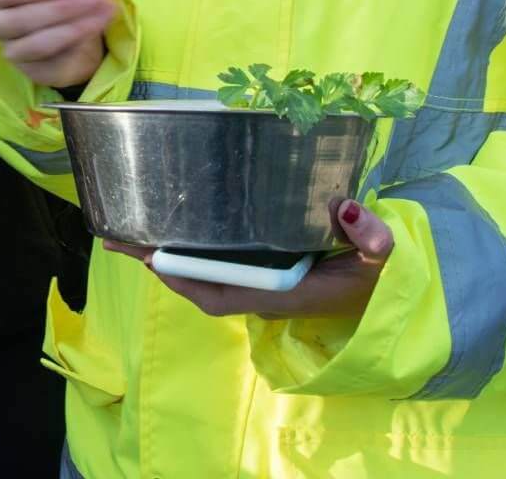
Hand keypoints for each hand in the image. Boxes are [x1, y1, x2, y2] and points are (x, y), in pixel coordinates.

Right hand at [0, 0, 116, 88]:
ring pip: (39, 44)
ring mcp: (13, 52)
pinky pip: (55, 62)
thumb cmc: (56, 2)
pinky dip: (79, 45)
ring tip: (104, 12)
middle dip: (63, 7)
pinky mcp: (34, 72)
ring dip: (76, 28)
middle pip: (22, 19)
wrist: (65, 40)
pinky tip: (98, 30)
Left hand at [104, 197, 393, 318]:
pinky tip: (177, 234)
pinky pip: (221, 271)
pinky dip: (194, 256)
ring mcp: (264, 289)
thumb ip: (371, 236)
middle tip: (119, 237)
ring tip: (133, 234)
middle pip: (201, 287)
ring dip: (171, 261)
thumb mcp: (381, 257)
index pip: (221, 293)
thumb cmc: (378, 275)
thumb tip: (347, 209)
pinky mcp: (269, 278)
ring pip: (207, 280)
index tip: (149, 259)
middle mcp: (266, 297)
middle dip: (160, 267)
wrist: (386, 291)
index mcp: (284, 293)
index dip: (183, 280)